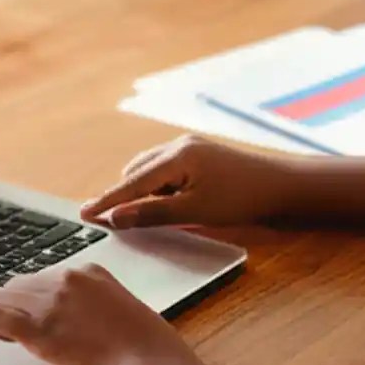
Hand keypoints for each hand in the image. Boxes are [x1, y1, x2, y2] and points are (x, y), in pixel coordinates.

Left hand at [0, 263, 193, 364]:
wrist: (146, 361)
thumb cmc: (146, 345)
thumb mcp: (123, 309)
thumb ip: (97, 307)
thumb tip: (81, 321)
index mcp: (89, 272)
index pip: (48, 277)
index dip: (44, 299)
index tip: (50, 317)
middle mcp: (66, 279)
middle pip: (21, 283)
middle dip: (21, 305)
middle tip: (30, 328)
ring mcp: (50, 301)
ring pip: (3, 296)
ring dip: (7, 314)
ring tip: (17, 336)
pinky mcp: (37, 327)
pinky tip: (8, 340)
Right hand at [79, 134, 300, 228]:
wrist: (281, 186)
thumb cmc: (241, 198)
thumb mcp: (195, 211)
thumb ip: (153, 214)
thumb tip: (117, 217)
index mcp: (176, 156)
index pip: (131, 182)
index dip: (106, 201)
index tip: (83, 213)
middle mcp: (178, 146)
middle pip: (136, 173)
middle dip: (121, 195)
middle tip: (104, 218)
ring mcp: (189, 148)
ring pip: (149, 171)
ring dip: (140, 191)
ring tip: (135, 214)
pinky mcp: (198, 155)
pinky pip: (165, 170)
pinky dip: (156, 187)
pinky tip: (163, 203)